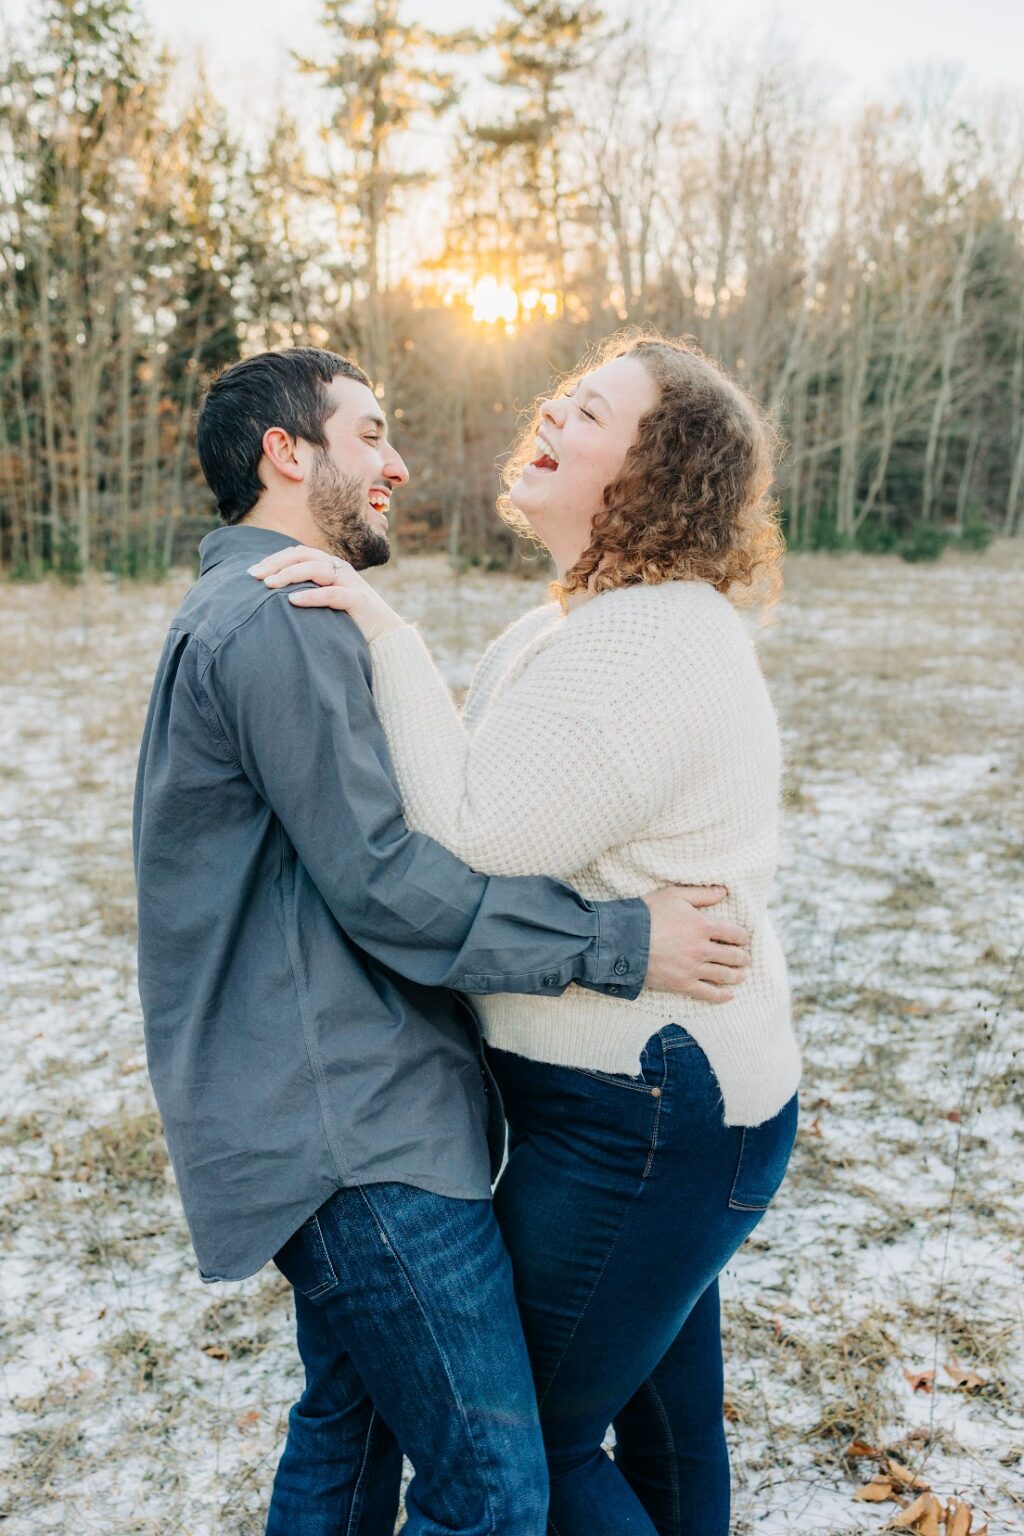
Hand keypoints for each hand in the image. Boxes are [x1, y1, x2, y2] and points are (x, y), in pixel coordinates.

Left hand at [248, 545, 405, 642]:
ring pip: (316, 569)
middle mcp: (340, 570)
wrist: (387, 638)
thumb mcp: (326, 604)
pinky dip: (311, 596)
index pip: (298, 554)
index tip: (252, 571)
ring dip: (289, 575)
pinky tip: (292, 601)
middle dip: (276, 563)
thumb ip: (308, 594)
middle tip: (254, 575)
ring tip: (269, 585)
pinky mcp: (358, 601)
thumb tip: (274, 598)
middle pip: (303, 555)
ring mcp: (350, 583)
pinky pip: (332, 594)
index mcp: (331, 567)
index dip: (274, 559)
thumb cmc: (351, 623)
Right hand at [642, 886, 750, 1002]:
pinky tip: (729, 995)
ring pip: (724, 975)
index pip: (734, 933)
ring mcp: (693, 969)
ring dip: (737, 976)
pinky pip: (708, 994)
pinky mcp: (682, 985)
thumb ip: (702, 894)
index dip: (743, 936)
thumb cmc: (647, 914)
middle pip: (733, 956)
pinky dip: (722, 996)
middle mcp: (702, 949)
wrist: (622, 940)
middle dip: (743, 957)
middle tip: (745, 958)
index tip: (744, 939)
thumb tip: (724, 892)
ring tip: (741, 975)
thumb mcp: (674, 895)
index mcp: (703, 925)